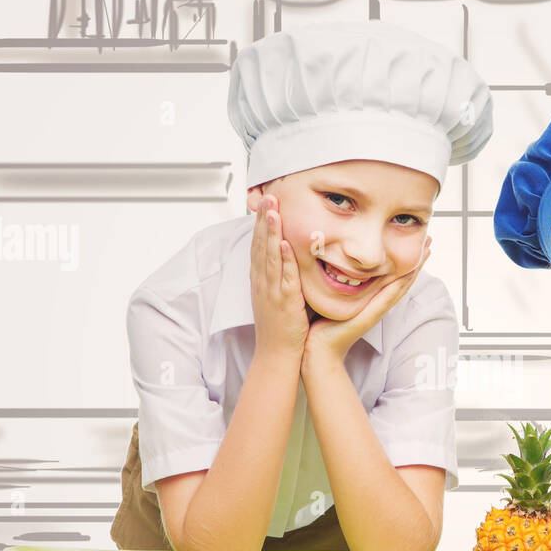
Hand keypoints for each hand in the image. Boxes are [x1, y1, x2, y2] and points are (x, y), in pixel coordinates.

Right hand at [250, 194, 309, 361]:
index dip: (261, 223)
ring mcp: (271, 291)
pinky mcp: (283, 302)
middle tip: (267, 195)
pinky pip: (283, 277)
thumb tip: (292, 255)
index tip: (266, 202)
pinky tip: (284, 244)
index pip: (259, 245)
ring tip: (272, 210)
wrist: (276, 354)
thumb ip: (284, 275)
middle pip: (260, 244)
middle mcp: (262, 282)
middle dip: (263, 219)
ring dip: (270, 232)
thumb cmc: (281, 327)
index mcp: (261, 279)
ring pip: (269, 256)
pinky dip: (282, 260)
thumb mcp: (279, 295)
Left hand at [304, 236, 431, 363]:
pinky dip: (400, 285)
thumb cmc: (324, 325)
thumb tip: (336, 266)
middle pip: (404, 279)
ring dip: (415, 269)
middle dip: (417, 260)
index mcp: (372, 299)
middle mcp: (379, 303)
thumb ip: (340, 285)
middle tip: (429, 242)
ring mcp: (377, 310)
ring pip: (401, 285)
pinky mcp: (371, 315)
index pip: (395, 276)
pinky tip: (409, 273)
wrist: (322, 348)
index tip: (417, 244)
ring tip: (426, 251)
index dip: (407, 261)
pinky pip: (389, 297)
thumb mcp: (336, 299)